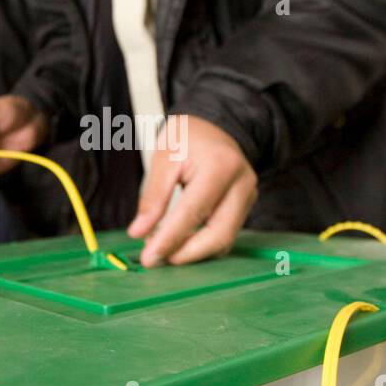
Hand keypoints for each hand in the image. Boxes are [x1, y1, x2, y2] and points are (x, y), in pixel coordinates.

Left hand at [127, 116, 257, 266]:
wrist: (214, 125)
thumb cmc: (187, 137)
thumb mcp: (164, 159)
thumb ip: (153, 197)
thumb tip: (138, 233)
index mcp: (221, 167)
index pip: (193, 212)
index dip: (170, 238)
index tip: (149, 257)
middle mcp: (242, 184)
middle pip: (218, 234)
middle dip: (186, 254)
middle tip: (156, 260)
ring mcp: (247, 197)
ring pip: (224, 240)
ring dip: (192, 252)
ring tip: (163, 250)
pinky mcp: (244, 206)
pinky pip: (224, 234)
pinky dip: (201, 244)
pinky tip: (179, 243)